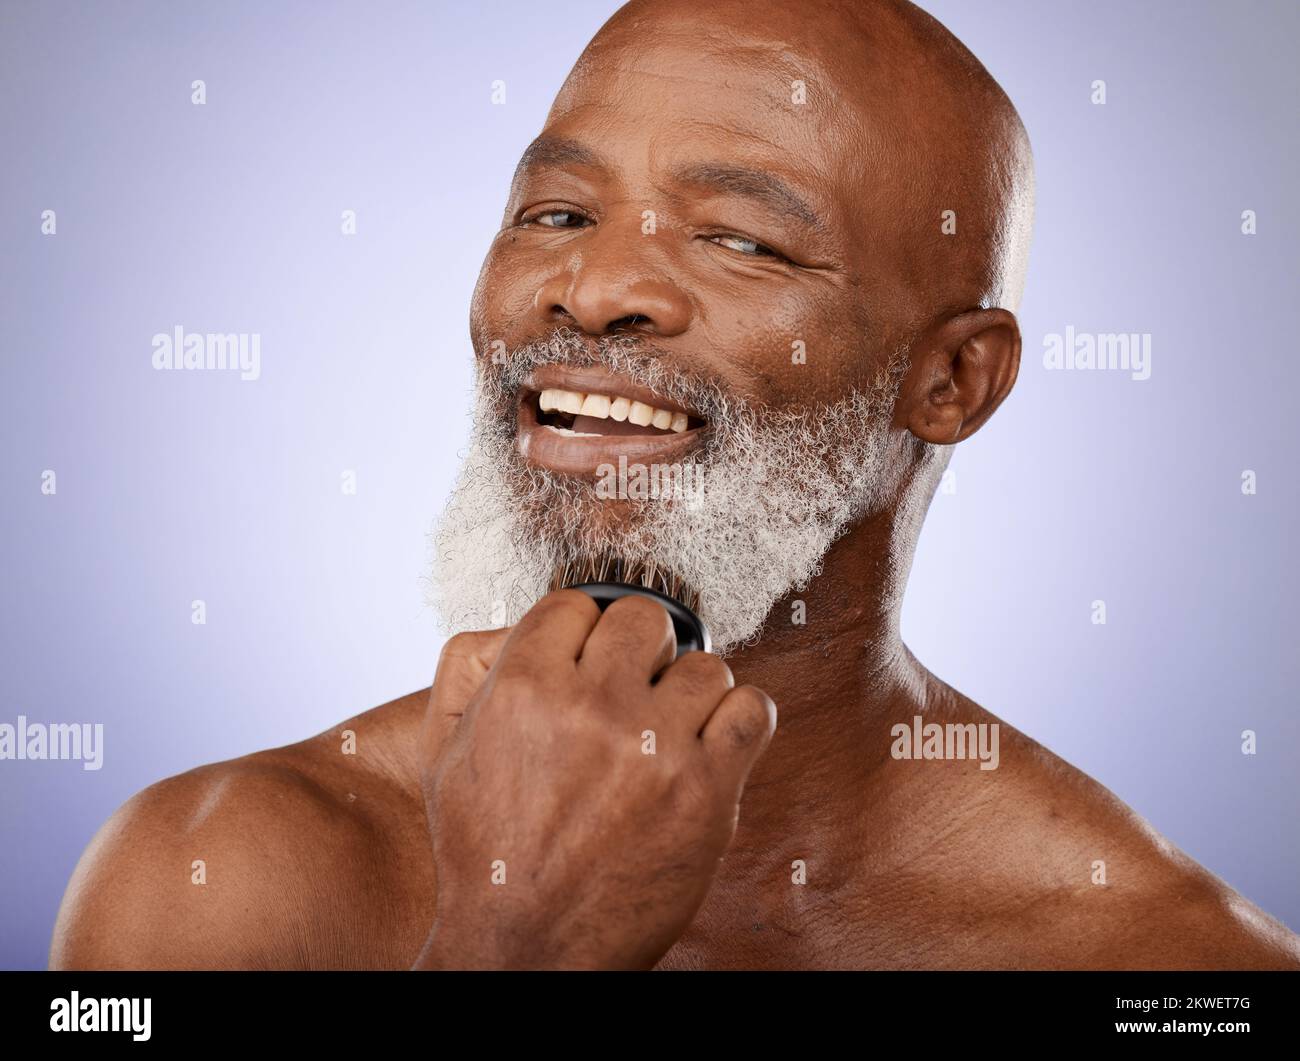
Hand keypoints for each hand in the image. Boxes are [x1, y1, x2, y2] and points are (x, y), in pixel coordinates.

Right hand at [413, 589, 775, 969]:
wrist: (525, 947)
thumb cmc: (485, 851)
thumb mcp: (442, 750)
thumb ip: (468, 667)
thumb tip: (520, 621)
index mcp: (520, 688)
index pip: (576, 603)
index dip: (583, 634)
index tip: (589, 666)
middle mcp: (589, 708)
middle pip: (645, 619)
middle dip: (640, 651)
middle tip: (632, 693)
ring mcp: (653, 748)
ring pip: (705, 664)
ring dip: (689, 694)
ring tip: (669, 733)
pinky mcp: (705, 791)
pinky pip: (751, 710)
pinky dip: (740, 717)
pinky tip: (714, 741)